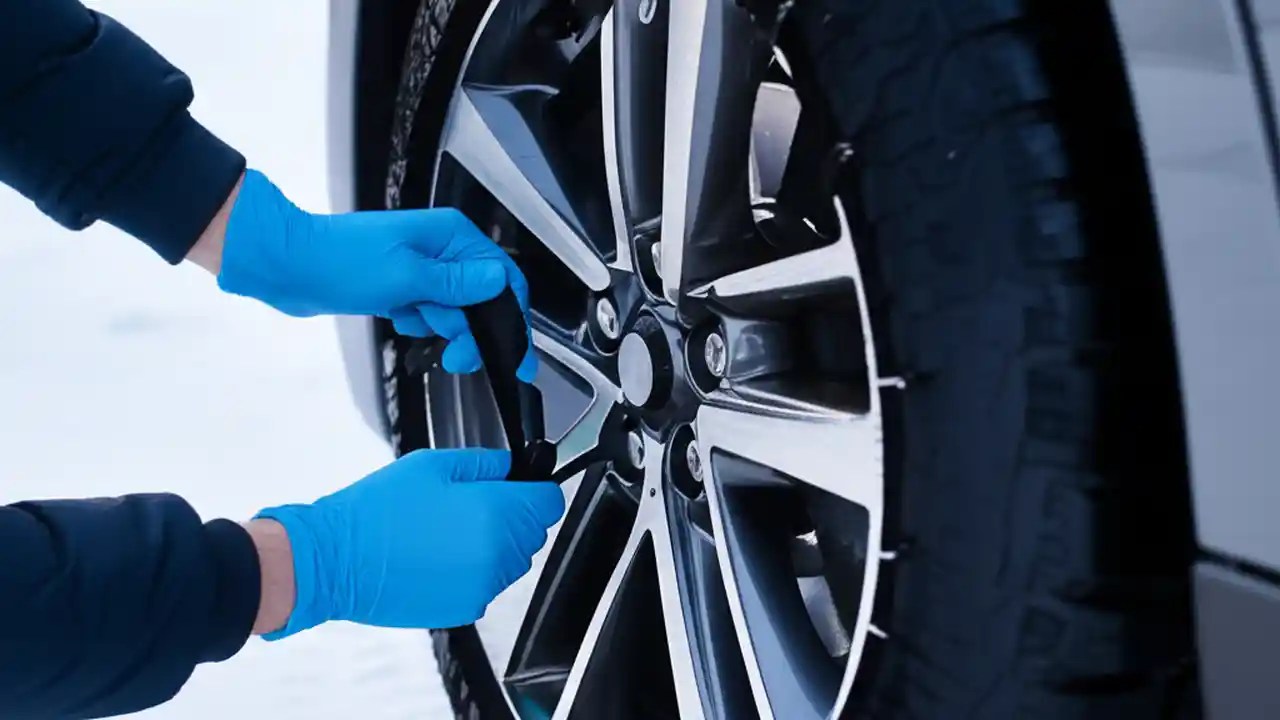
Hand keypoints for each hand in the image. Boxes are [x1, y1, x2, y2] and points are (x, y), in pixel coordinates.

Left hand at [215, 170, 535, 379]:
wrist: (288, 265)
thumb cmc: (339, 261)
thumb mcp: (406, 276)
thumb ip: (457, 284)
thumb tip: (497, 283)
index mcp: (450, 235)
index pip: (501, 275)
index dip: (509, 313)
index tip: (512, 350)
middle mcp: (440, 248)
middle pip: (480, 298)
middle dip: (470, 329)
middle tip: (457, 356)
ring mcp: (421, 267)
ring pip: (455, 310)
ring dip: (440, 326)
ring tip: (413, 323)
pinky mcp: (403, 285)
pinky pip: (429, 312)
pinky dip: (418, 323)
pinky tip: (399, 318)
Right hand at [253, 449, 563, 636]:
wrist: (336, 560)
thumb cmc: (377, 511)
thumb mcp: (432, 465)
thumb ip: (484, 463)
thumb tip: (510, 467)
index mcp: (495, 514)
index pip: (548, 503)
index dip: (536, 490)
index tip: (522, 487)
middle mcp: (496, 555)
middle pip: (532, 533)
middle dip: (513, 517)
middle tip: (471, 505)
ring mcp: (482, 586)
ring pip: (511, 562)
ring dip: (494, 546)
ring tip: (448, 531)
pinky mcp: (464, 609)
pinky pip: (487, 585)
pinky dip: (474, 572)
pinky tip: (438, 557)